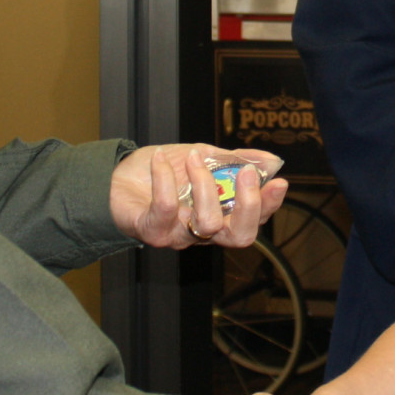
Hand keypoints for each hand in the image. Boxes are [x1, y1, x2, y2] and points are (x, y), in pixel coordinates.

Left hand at [109, 145, 286, 249]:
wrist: (116, 178)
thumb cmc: (164, 172)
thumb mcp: (203, 158)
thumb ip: (234, 161)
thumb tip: (271, 161)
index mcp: (220, 215)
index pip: (254, 220)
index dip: (269, 205)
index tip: (278, 181)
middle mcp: (202, 231)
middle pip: (240, 237)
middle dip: (249, 205)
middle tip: (245, 174)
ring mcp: (178, 234)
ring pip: (207, 223)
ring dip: (204, 183)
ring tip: (192, 157)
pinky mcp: (152, 230)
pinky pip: (166, 208)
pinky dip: (165, 177)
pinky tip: (160, 158)